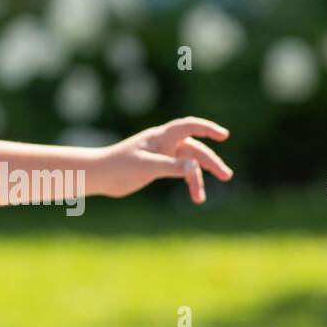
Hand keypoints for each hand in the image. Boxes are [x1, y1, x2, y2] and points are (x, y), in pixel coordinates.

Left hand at [97, 116, 232, 203]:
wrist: (99, 175)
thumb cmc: (118, 166)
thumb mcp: (146, 167)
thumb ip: (171, 166)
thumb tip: (196, 167)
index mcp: (160, 137)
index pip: (188, 127)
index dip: (207, 128)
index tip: (224, 135)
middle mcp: (164, 143)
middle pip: (194, 148)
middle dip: (210, 162)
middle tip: (226, 176)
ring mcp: (163, 154)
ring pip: (189, 163)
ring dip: (199, 178)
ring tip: (201, 199)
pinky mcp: (159, 166)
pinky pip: (181, 172)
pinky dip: (189, 183)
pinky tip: (195, 197)